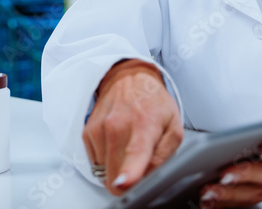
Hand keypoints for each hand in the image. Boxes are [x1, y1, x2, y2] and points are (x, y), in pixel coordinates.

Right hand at [82, 60, 182, 195]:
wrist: (128, 78)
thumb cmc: (153, 102)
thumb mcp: (173, 127)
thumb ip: (164, 156)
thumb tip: (148, 177)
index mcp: (145, 125)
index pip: (135, 152)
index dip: (129, 172)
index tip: (123, 183)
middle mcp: (118, 125)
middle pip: (115, 174)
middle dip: (127, 180)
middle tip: (139, 164)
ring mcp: (100, 128)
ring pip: (104, 172)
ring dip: (116, 167)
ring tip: (127, 146)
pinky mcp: (87, 132)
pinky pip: (95, 162)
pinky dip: (106, 159)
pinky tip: (116, 142)